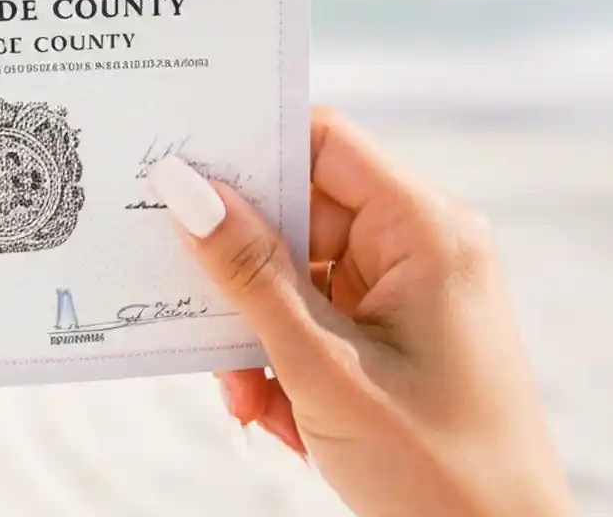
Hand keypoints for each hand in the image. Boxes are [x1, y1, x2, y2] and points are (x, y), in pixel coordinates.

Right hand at [147, 108, 573, 515]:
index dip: (249, 150)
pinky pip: (309, 317)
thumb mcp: (322, 367)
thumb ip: (249, 273)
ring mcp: (404, 291)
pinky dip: (279, 361)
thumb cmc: (436, 469)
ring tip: (248, 394)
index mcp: (424, 230)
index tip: (176, 174)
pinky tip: (276, 412)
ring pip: (292, 274)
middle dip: (240, 275)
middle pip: (296, 214)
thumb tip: (183, 189)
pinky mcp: (389, 334)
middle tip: (194, 314)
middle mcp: (418, 246)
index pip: (322, 143)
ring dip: (253, 333)